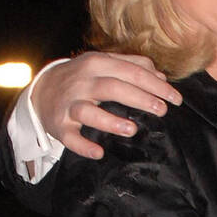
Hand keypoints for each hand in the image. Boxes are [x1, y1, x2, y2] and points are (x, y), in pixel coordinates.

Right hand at [32, 51, 181, 158]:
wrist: (40, 91)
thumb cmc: (81, 78)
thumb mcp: (103, 63)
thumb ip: (132, 66)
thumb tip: (161, 77)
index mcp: (96, 64)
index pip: (131, 72)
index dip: (155, 85)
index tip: (176, 98)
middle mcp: (82, 83)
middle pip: (113, 87)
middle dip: (140, 98)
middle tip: (162, 110)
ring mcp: (69, 105)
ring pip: (89, 112)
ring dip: (110, 122)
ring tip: (132, 129)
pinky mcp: (59, 126)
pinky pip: (71, 138)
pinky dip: (83, 146)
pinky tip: (99, 153)